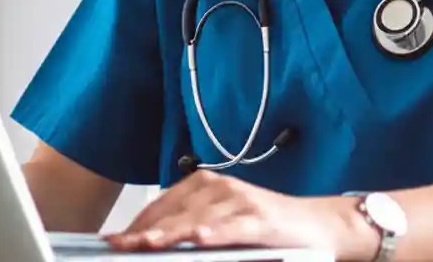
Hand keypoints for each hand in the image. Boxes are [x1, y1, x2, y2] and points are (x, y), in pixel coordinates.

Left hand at [103, 169, 377, 259]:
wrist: (319, 225)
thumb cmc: (268, 227)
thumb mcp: (224, 222)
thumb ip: (191, 226)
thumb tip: (150, 240)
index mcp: (207, 186)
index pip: (162, 204)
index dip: (136, 224)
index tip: (113, 242)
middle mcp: (221, 188)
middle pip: (174, 212)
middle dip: (144, 232)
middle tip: (119, 247)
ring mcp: (241, 202)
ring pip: (197, 219)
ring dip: (170, 233)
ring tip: (145, 244)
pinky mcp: (261, 219)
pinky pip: (232, 227)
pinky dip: (215, 233)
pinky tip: (199, 239)